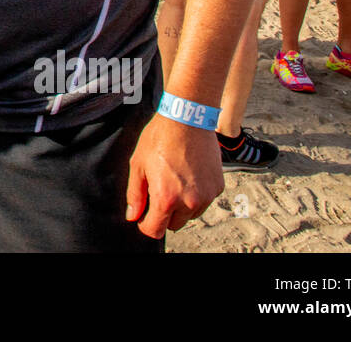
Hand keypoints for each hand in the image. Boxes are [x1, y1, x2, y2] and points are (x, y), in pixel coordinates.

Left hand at [126, 114, 223, 239]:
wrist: (187, 120)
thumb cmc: (160, 139)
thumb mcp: (138, 165)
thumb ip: (135, 195)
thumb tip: (133, 216)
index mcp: (166, 199)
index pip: (155, 230)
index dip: (146, 224)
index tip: (144, 215)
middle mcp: (189, 202)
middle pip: (174, 225)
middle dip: (164, 214)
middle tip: (160, 190)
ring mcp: (206, 196)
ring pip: (190, 215)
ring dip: (182, 205)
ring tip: (175, 180)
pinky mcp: (218, 187)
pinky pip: (204, 201)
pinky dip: (196, 195)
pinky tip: (189, 175)